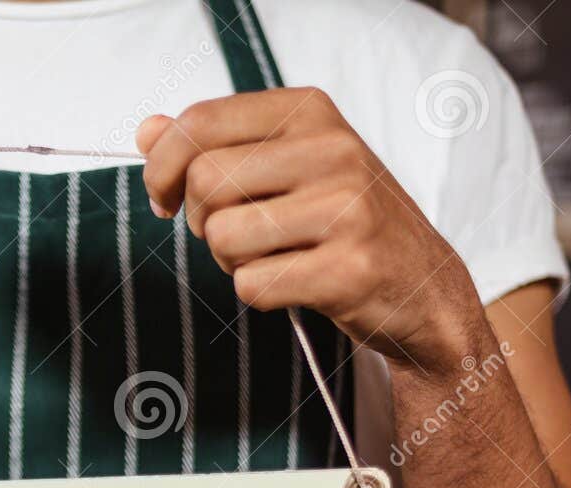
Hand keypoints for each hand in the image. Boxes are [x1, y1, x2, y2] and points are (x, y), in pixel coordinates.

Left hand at [138, 89, 486, 379]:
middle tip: (232, 234)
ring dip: (229, 261)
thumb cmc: (344, 222)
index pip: (199, 123)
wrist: (422, 286)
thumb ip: (217, 144)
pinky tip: (294, 283)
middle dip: (200, 220)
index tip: (165, 197)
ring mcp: (346, 209)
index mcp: (310, 111)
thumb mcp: (287, 165)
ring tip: (271, 258)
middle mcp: (332, 150)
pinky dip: (258, 293)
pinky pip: (251, 285)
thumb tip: (148, 131)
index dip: (162, 167)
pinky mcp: (348, 269)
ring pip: (223, 236)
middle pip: (204, 182)